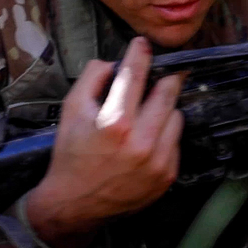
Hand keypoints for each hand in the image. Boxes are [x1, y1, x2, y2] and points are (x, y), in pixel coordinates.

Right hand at [22, 37, 184, 247]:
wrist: (75, 203)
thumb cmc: (71, 154)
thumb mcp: (71, 110)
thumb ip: (92, 78)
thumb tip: (115, 61)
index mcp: (114, 122)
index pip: (135, 75)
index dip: (140, 53)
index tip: (142, 44)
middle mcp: (140, 142)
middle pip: (168, 91)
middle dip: (166, 76)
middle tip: (163, 70)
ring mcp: (158, 161)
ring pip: (176, 115)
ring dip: (165, 107)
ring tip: (147, 112)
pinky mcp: (167, 175)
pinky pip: (176, 140)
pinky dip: (165, 133)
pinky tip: (147, 137)